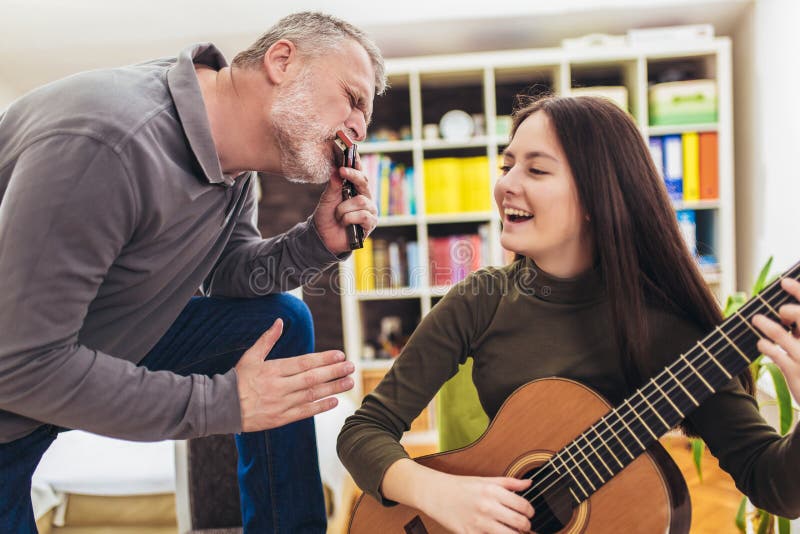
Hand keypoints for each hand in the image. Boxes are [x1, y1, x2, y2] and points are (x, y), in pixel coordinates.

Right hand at [234, 319, 354, 431]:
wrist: (221, 407)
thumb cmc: (237, 380)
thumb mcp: (250, 357)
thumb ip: (267, 340)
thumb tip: (279, 322)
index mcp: (273, 369)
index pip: (304, 363)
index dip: (324, 359)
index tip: (340, 355)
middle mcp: (280, 386)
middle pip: (312, 378)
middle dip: (334, 372)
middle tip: (351, 367)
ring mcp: (281, 404)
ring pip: (312, 394)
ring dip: (333, 388)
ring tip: (349, 382)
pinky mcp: (280, 419)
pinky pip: (304, 412)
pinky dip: (320, 407)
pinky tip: (334, 401)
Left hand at [312, 154, 377, 254]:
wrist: (324, 239)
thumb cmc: (327, 217)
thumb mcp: (326, 200)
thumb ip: (333, 187)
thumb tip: (338, 172)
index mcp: (355, 189)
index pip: (359, 173)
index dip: (357, 162)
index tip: (351, 151)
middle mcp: (365, 197)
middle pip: (364, 181)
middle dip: (353, 176)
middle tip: (342, 170)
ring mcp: (369, 210)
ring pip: (360, 201)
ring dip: (344, 209)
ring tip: (338, 216)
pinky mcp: (371, 223)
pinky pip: (362, 215)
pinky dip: (349, 218)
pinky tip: (345, 223)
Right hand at [418, 471, 533, 533]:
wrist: (436, 494)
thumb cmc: (460, 486)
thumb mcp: (485, 480)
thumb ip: (509, 482)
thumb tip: (528, 483)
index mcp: (492, 491)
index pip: (523, 505)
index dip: (530, 512)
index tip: (529, 513)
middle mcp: (487, 507)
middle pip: (520, 523)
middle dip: (527, 526)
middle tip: (524, 526)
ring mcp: (479, 523)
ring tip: (513, 532)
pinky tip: (498, 533)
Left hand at [752, 277, 799, 402]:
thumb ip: (799, 330)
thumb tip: (785, 311)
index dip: (798, 291)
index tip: (783, 281)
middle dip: (787, 310)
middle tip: (780, 310)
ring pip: (780, 333)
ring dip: (765, 324)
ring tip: (756, 319)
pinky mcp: (795, 373)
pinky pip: (776, 354)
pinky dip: (765, 345)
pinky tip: (760, 343)